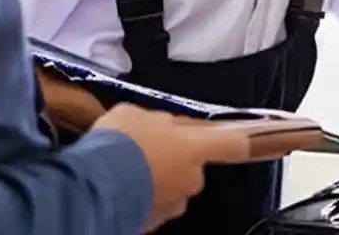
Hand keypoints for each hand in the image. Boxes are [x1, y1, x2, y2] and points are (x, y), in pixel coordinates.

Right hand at [92, 104, 251, 231]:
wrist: (93, 186)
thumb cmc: (120, 144)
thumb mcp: (136, 115)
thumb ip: (157, 122)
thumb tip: (159, 127)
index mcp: (195, 148)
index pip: (233, 146)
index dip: (240, 142)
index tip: (246, 140)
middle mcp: (191, 180)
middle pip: (191, 167)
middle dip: (172, 160)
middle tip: (146, 149)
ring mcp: (172, 204)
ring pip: (169, 188)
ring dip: (152, 179)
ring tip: (123, 168)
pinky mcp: (151, 222)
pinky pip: (149, 204)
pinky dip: (137, 197)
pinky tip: (116, 186)